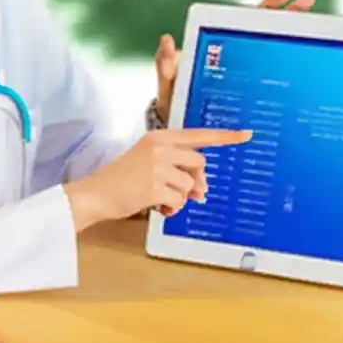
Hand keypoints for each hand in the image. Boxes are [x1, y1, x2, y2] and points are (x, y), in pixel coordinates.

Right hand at [64, 128, 252, 228]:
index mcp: (159, 136)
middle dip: (197, 181)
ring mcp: (157, 165)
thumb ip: (176, 168)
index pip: (198, 135)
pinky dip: (172, 208)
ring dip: (181, 197)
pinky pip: (179, 200)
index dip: (225, 136)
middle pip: (199, 163)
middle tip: (187, 193)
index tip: (247, 134)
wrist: (96, 193)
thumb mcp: (149, 162)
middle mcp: (160, 147)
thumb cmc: (122, 179)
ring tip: (162, 199)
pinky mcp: (154, 185)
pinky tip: (157, 207)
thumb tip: (202, 190)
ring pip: (190, 184)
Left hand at [154, 0, 314, 122]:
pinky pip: (276, 80)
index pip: (244, 23)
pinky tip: (312, 72)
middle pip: (268, 32)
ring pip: (276, 53)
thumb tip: (167, 40)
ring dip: (296, 40)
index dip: (262, 10)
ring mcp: (248, 74)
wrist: (183, 126)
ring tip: (317, 28)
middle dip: (289, 16)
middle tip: (308, 3)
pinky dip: (293, 73)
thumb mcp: (169, 82)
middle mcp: (238, 57)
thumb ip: (166, 64)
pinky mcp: (254, 93)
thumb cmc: (175, 99)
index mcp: (221, 47)